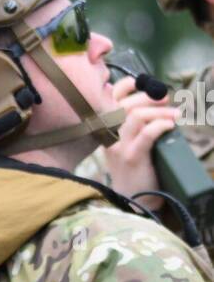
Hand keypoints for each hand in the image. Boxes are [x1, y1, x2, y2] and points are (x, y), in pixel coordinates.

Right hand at [103, 76, 179, 209]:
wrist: (131, 198)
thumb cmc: (134, 168)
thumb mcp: (128, 142)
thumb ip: (133, 124)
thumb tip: (153, 101)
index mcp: (106, 128)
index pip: (110, 98)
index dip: (127, 85)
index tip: (146, 83)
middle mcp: (108, 134)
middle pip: (127, 105)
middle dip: (150, 97)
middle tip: (167, 99)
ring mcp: (118, 146)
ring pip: (137, 116)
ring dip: (160, 112)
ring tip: (175, 115)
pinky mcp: (131, 157)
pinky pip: (146, 134)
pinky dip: (160, 125)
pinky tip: (170, 126)